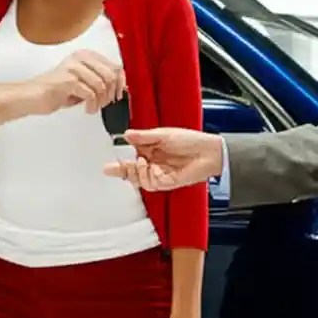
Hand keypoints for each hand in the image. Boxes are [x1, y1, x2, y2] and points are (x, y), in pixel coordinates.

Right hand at [29, 49, 124, 114]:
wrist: (31, 96)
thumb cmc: (55, 91)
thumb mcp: (81, 82)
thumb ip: (98, 80)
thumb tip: (120, 86)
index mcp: (85, 56)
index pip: (114, 66)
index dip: (120, 82)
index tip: (118, 94)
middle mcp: (80, 59)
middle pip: (111, 75)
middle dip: (111, 93)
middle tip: (105, 103)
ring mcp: (74, 68)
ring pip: (102, 85)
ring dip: (101, 101)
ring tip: (93, 107)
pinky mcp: (68, 81)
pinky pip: (91, 94)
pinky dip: (92, 105)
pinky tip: (87, 109)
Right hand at [104, 128, 222, 190]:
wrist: (208, 153)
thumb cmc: (191, 140)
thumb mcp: (163, 134)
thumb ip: (144, 137)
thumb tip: (126, 134)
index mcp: (151, 150)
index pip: (130, 157)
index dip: (120, 159)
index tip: (109, 161)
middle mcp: (153, 163)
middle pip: (131, 170)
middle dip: (120, 170)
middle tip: (110, 168)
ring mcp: (159, 174)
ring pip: (139, 178)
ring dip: (136, 171)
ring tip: (141, 161)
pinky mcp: (166, 182)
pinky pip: (150, 183)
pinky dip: (148, 176)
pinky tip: (152, 167)